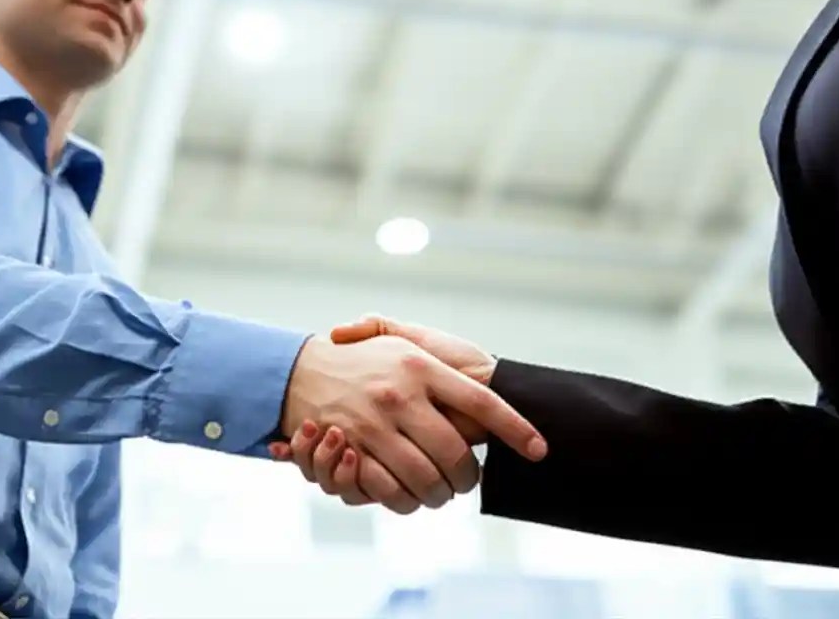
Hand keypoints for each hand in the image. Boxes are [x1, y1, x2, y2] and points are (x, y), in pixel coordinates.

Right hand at [279, 333, 543, 509]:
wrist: (299, 369)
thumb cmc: (362, 357)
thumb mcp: (400, 339)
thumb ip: (439, 358)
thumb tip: (488, 381)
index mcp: (421, 367)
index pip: (483, 403)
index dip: (515, 429)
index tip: (539, 450)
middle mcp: (400, 395)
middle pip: (456, 453)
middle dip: (468, 477)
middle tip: (469, 482)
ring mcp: (374, 424)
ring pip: (425, 477)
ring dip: (439, 494)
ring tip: (443, 492)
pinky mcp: (351, 450)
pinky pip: (388, 489)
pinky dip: (404, 500)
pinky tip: (411, 495)